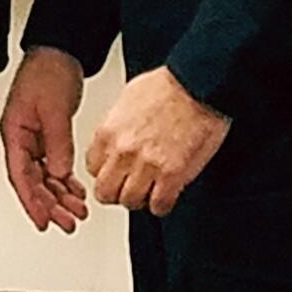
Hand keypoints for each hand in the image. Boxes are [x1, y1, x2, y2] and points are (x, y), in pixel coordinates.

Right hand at [0, 47, 90, 233]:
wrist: (61, 51)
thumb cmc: (48, 70)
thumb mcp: (53, 108)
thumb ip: (56, 143)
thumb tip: (60, 173)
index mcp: (14, 132)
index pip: (20, 176)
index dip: (31, 202)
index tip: (42, 221)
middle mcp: (21, 139)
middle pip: (33, 182)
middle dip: (49, 205)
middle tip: (67, 222)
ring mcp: (34, 138)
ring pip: (45, 177)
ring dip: (60, 196)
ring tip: (77, 212)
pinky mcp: (48, 135)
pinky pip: (55, 165)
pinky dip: (65, 180)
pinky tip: (77, 191)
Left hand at [85, 66, 230, 216]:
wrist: (198, 85)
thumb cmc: (169, 86)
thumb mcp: (127, 99)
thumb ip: (116, 126)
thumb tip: (115, 140)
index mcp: (109, 133)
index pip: (92, 168)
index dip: (107, 171)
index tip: (117, 172)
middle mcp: (123, 151)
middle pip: (105, 192)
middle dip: (118, 192)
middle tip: (132, 186)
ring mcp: (146, 165)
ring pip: (130, 202)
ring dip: (142, 198)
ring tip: (153, 189)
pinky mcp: (172, 175)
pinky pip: (159, 206)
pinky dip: (163, 203)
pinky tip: (169, 192)